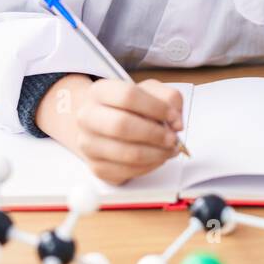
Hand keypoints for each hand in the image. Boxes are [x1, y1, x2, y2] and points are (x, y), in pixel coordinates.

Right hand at [40, 76, 184, 184]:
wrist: (104, 124)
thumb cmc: (131, 107)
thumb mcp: (151, 91)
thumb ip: (169, 98)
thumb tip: (176, 122)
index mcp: (100, 91)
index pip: (128, 96)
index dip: (156, 108)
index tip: (173, 117)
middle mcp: (87, 117)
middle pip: (122, 126)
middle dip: (155, 134)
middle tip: (173, 138)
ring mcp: (88, 144)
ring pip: (126, 153)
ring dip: (156, 154)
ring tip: (170, 150)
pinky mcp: (96, 167)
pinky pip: (127, 171)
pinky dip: (149, 167)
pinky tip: (157, 158)